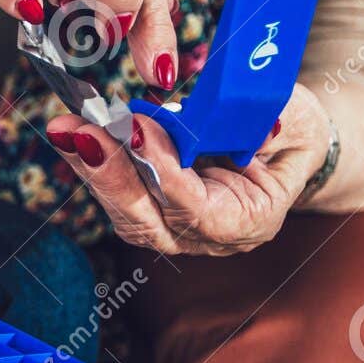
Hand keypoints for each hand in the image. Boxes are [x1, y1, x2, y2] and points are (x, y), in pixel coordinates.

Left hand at [46, 84, 330, 254]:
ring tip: (66, 127)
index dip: (164, 171)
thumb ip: (274, 129)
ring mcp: (175, 230)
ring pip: (124, 208)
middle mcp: (205, 239)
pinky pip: (118, 193)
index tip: (137, 130)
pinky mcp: (152, 211)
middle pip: (147, 218)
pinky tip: (74, 132)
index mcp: (248, 222)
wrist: (281, 149)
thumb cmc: (292, 134)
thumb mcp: (297, 124)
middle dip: (109, 172)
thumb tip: (252, 127)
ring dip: (91, 165)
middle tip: (79, 131)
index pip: (196, 208)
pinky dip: (94, 161)